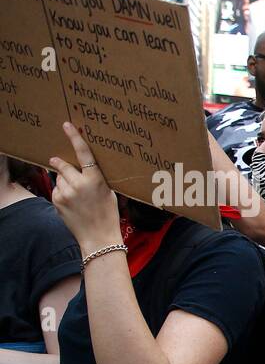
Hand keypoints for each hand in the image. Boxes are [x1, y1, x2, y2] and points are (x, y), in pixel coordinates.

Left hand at [48, 122, 122, 251]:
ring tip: (75, 196)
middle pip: (63, 166)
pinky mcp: (57, 201)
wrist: (98, 238)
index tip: (67, 125)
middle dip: (61, 165)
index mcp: (95, 180)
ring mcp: (66, 193)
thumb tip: (83, 167)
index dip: (75, 138)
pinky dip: (61, 193)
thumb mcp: (109, 193)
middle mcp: (79, 184)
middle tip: (57, 161)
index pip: (83, 154)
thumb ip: (96, 178)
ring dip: (64, 182)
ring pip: (59, 178)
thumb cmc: (108, 215)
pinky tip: (71, 203)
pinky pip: (56, 190)